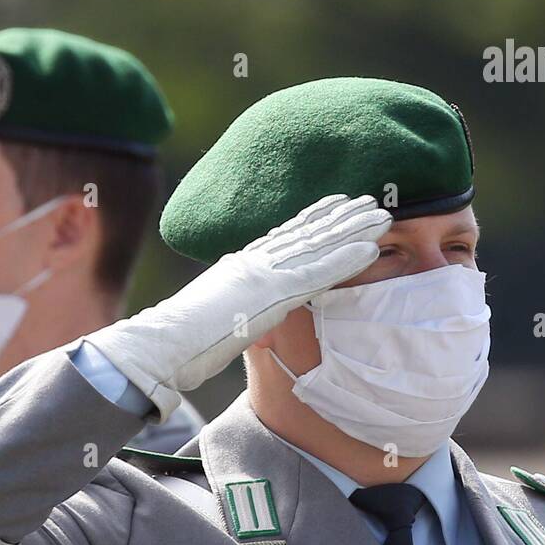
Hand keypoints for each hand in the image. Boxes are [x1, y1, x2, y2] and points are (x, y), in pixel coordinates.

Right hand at [83, 194, 390, 415]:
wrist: (161, 345)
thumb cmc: (175, 345)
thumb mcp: (207, 321)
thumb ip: (227, 313)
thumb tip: (232, 322)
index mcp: (236, 267)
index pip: (281, 238)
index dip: (310, 219)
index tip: (334, 203)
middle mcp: (252, 263)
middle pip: (304, 234)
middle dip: (339, 216)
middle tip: (370, 200)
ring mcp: (263, 275)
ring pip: (318, 246)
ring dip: (353, 230)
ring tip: (382, 215)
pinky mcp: (272, 293)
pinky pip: (318, 273)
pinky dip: (346, 259)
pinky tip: (371, 248)